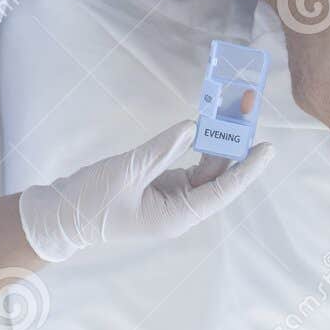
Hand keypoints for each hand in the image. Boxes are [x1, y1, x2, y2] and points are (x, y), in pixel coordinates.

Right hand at [18, 121, 271, 262]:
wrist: (61, 215)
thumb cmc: (90, 200)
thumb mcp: (126, 171)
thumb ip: (161, 149)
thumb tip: (192, 127)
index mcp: (175, 217)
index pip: (221, 191)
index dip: (247, 169)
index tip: (268, 148)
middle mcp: (180, 210)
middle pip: (219, 178)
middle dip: (235, 146)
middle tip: (249, 114)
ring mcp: (172, 199)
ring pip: (207, 170)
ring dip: (219, 143)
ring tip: (234, 112)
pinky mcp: (163, 186)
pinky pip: (191, 166)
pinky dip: (200, 146)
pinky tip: (209, 125)